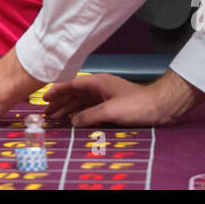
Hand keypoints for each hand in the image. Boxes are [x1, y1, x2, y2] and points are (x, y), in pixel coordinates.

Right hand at [44, 71, 202, 126]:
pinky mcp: (111, 105)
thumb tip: (72, 121)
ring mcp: (105, 95)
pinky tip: (73, 121)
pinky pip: (90, 108)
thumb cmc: (137, 105)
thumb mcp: (110, 111)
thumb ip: (89, 116)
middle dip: (59, 103)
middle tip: (45, 114)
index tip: (43, 98)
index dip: (56, 90)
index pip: (70, 83)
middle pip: (73, 93)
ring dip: (68, 109)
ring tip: (55, 119)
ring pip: (81, 101)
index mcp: (97, 82)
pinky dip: (80, 114)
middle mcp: (99, 87)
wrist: (161, 107)